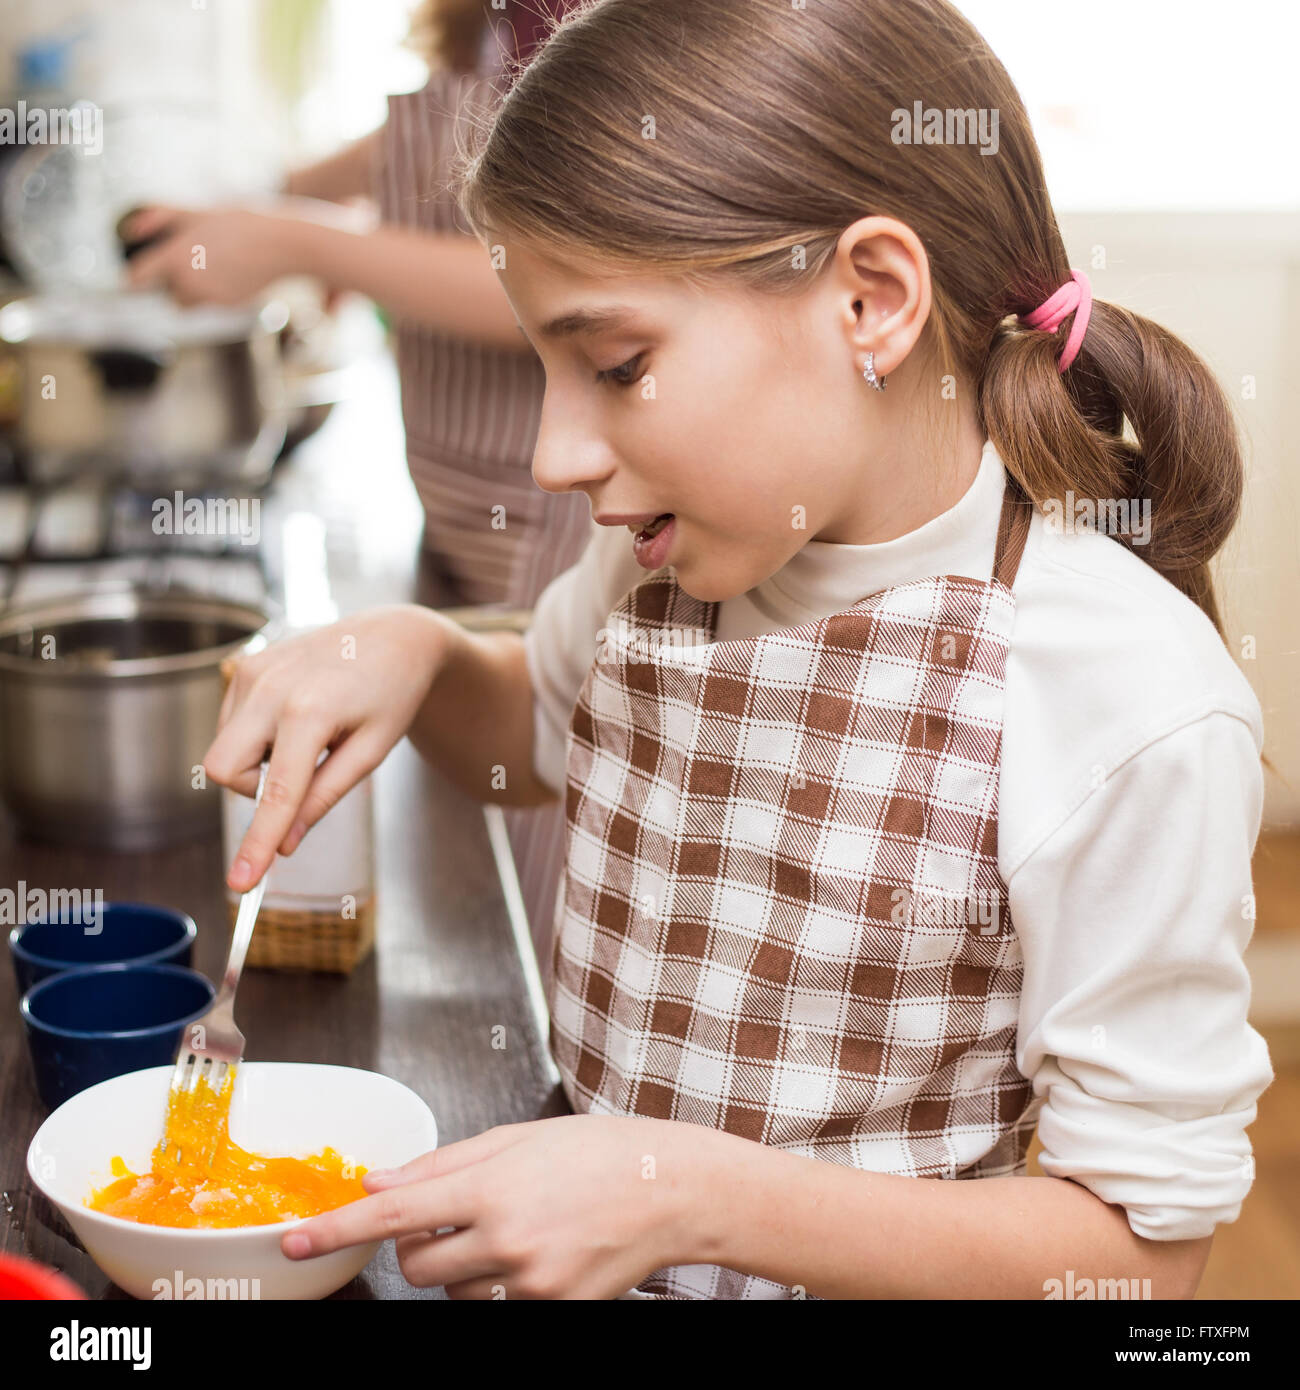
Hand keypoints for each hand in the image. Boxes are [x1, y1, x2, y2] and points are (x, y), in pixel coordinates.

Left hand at [123, 204, 298, 304]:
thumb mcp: (196, 213)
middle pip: (165, 293)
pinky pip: (209, 304)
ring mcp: (208, 298)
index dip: (131, 281)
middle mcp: (188, 282)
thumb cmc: (238, 223)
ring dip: (191, 290)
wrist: (281, 245)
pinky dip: (214, 293)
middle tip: (196, 258)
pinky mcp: (226, 307)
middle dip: (173, 281)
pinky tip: (232, 274)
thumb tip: (129, 230)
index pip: (137, 279)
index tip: (128, 283)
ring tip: (214, 267)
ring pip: (186, 302)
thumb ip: (158, 217)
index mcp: (174, 256)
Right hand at [204, 605, 449, 890]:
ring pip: (225, 751)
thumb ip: (324, 797)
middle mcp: (271, 687)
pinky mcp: (245, 664)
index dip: (258, 843)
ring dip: (260, 761)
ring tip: (312, 734)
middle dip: (254, 790)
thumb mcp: (371, 751)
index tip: (241, 884)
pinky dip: (257, 737)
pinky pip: (230, 724)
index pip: (275, 794)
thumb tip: (286, 845)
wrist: (395, 635)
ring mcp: (252, 671)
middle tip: (303, 774)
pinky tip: (297, 716)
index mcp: (310, 712)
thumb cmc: (392, 694)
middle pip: (225, 772)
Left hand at [280, 1115, 721, 1298]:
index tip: (296, 1241)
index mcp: (492, 1185)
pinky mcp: (549, 1309)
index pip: (395, 1213)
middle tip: (462, 1217)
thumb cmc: (599, 1153)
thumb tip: (381, 1181)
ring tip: (513, 1231)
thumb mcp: (518, 1140)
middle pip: (416, 1263)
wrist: (670, 1189)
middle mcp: (505, 1237)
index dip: (338, 1229)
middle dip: (422, 1244)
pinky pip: (493, 1306)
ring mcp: (528, 1281)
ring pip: (452, 1290)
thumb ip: (443, 1165)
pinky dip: (498, 1286)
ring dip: (462, 1267)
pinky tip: (535, 1254)